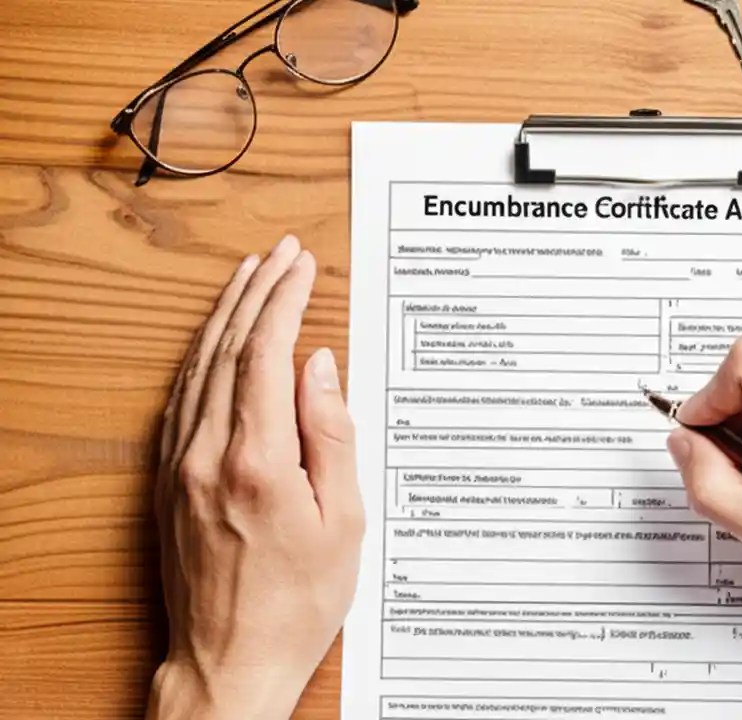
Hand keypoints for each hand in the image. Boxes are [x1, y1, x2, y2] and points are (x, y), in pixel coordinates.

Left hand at [148, 236, 364, 719]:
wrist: (229, 662)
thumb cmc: (296, 603)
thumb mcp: (342, 522)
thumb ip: (331, 436)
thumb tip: (320, 368)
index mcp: (258, 462)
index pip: (267, 355)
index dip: (285, 301)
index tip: (302, 265)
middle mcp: (208, 456)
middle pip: (228, 350)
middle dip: (257, 293)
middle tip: (281, 254)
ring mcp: (181, 468)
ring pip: (198, 369)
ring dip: (225, 316)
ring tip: (250, 277)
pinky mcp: (169, 483)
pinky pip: (182, 400)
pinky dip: (201, 358)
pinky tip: (216, 343)